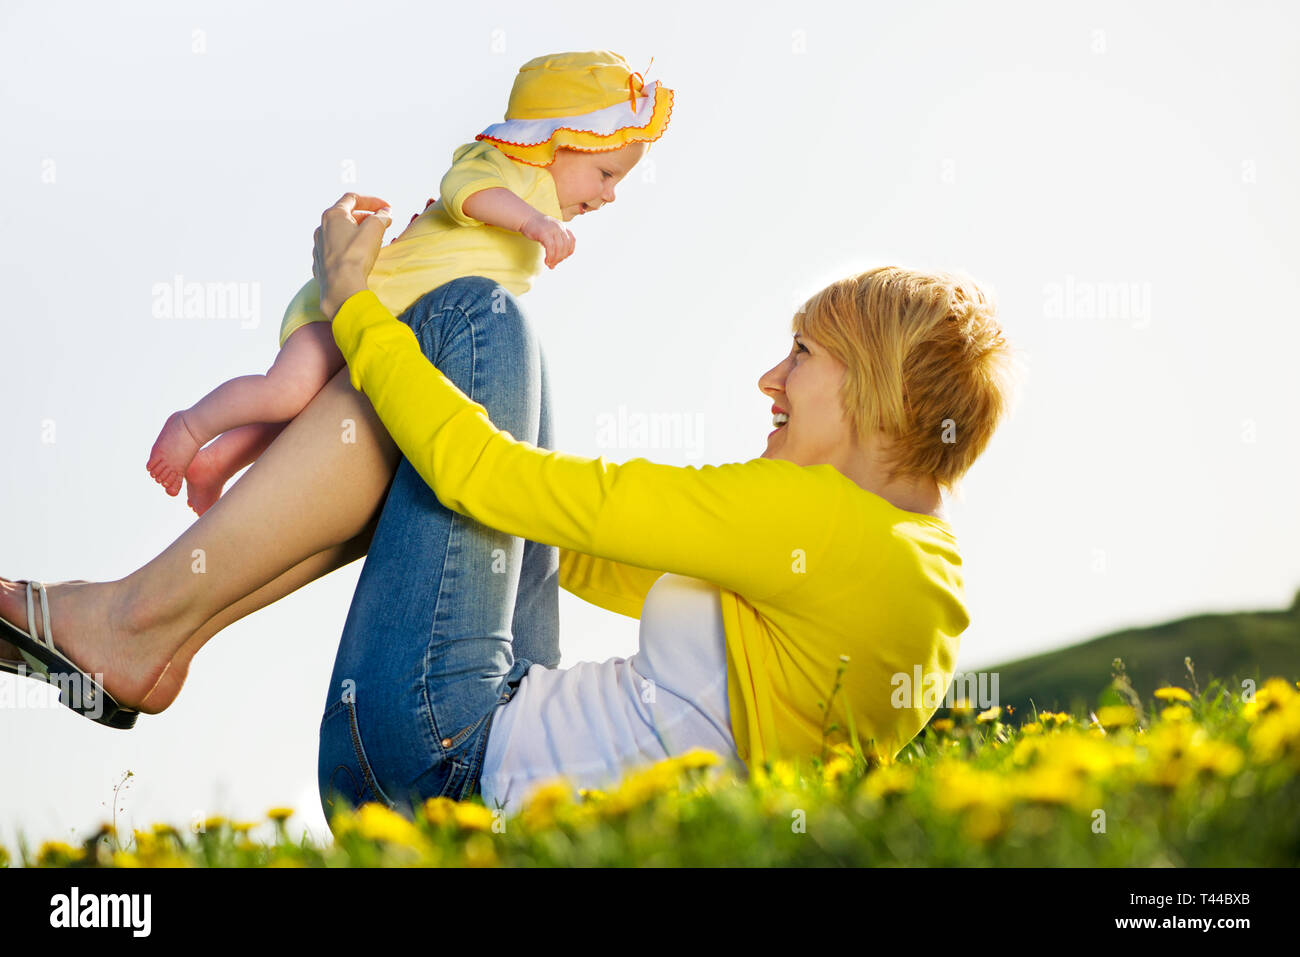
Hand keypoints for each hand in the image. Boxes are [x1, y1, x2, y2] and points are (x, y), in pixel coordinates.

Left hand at [313, 193, 392, 317]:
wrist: (341, 287)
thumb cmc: (355, 256)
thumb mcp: (374, 230)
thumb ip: (380, 217)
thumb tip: (385, 213)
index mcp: (333, 215)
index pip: (353, 198)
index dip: (372, 201)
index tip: (386, 208)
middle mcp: (322, 228)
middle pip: (346, 215)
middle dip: (366, 217)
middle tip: (381, 223)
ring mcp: (319, 246)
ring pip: (339, 233)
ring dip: (356, 233)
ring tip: (371, 240)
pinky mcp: (320, 263)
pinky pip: (335, 250)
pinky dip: (348, 248)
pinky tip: (357, 256)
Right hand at [519, 211, 575, 268]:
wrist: (525, 217)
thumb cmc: (536, 227)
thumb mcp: (550, 231)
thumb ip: (555, 241)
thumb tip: (556, 259)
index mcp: (562, 227)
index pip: (572, 240)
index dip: (569, 251)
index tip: (563, 258)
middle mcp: (559, 227)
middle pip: (566, 246)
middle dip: (561, 258)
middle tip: (554, 264)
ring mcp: (552, 230)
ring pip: (559, 248)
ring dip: (555, 259)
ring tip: (550, 265)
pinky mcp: (544, 233)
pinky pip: (551, 248)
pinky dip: (550, 257)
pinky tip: (546, 261)